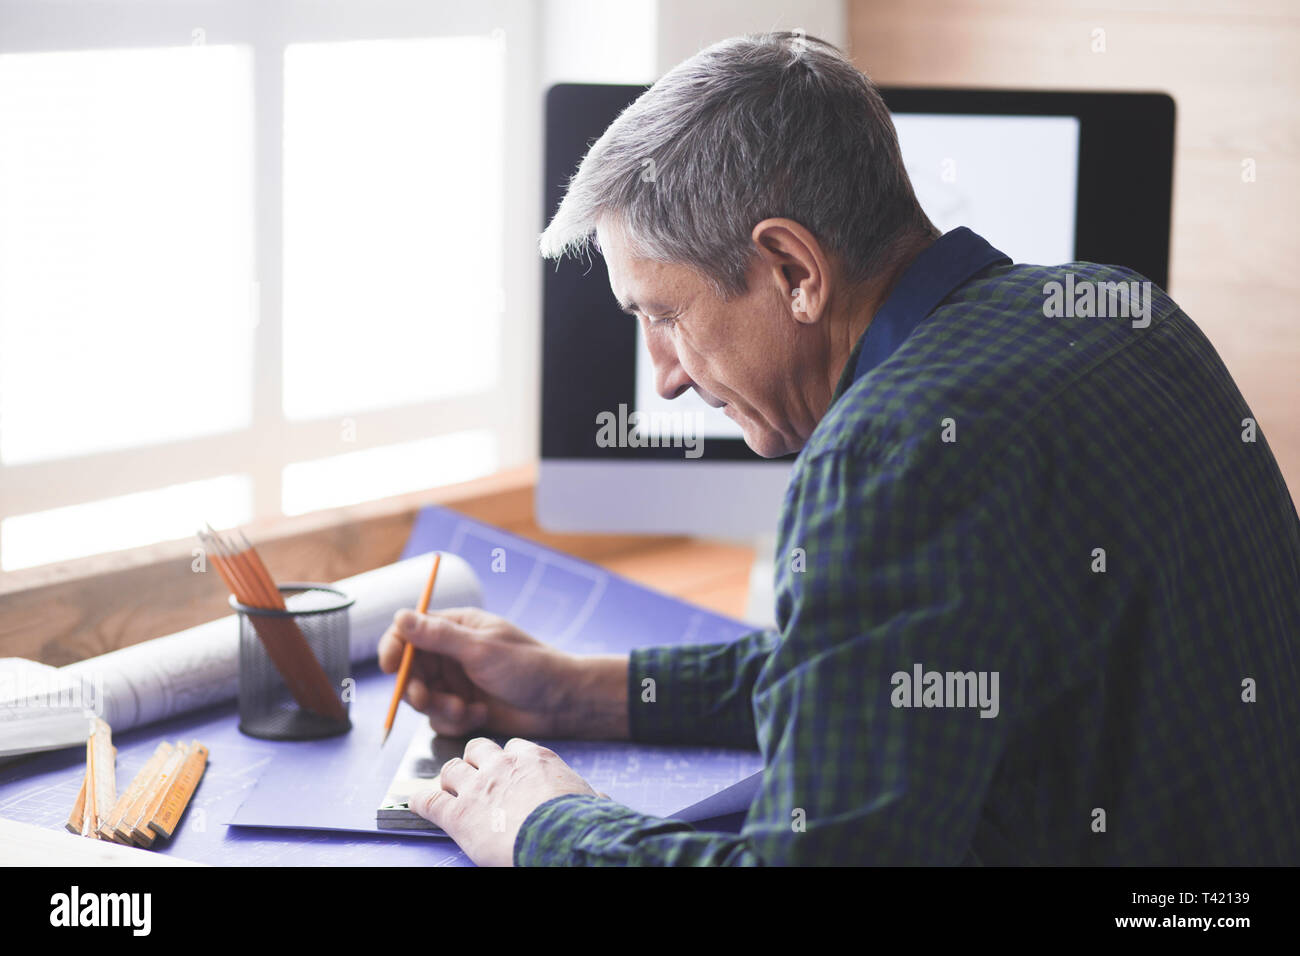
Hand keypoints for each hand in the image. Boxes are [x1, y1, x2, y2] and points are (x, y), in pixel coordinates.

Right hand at [377, 606, 577, 738]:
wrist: (560, 704)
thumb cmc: (528, 667)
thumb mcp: (481, 650)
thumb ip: (439, 636)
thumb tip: (400, 616)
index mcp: (455, 627)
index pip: (409, 632)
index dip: (394, 648)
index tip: (390, 667)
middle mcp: (451, 653)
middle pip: (409, 670)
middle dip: (415, 688)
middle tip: (426, 700)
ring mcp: (456, 682)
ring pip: (422, 698)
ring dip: (438, 708)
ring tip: (466, 710)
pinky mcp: (462, 708)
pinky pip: (439, 718)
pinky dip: (454, 721)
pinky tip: (480, 715)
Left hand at [411, 736, 601, 866]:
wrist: (560, 839)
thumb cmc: (581, 822)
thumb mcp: (590, 800)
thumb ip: (586, 795)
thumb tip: (599, 800)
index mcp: (535, 760)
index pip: (514, 746)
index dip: (508, 758)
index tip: (508, 769)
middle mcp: (503, 766)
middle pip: (477, 748)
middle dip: (474, 761)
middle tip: (475, 777)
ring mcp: (478, 788)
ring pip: (451, 769)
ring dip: (450, 780)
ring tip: (451, 792)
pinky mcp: (458, 814)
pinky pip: (428, 801)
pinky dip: (421, 802)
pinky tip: (418, 805)